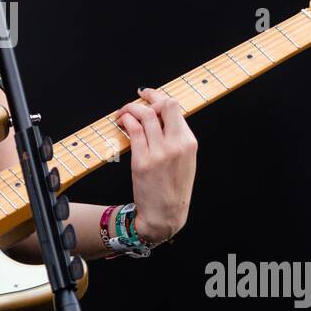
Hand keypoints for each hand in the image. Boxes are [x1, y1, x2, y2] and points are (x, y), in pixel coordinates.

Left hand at [114, 86, 197, 244]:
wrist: (165, 215)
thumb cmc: (173, 188)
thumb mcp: (185, 161)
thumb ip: (177, 138)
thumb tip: (160, 115)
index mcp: (189, 143)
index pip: (175, 107)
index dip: (159, 97)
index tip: (148, 95)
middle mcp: (176, 145)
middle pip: (163, 105)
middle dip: (147, 97)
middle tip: (136, 99)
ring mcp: (159, 153)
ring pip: (144, 114)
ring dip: (130, 108)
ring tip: (123, 112)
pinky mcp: (142, 161)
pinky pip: (133, 131)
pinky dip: (125, 121)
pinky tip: (121, 122)